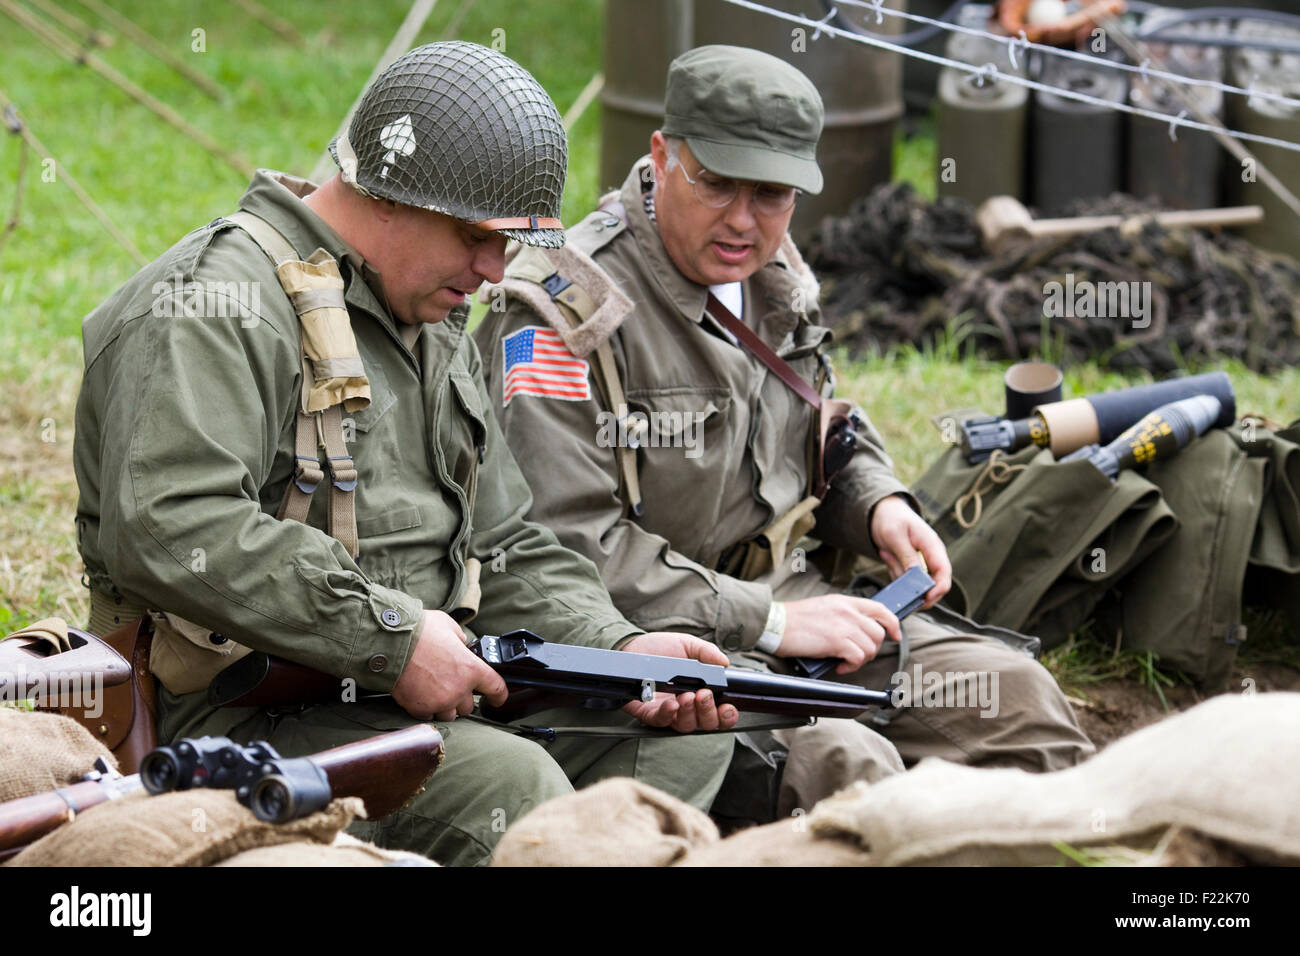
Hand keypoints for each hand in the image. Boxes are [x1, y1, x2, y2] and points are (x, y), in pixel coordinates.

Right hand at [392, 610, 507, 721]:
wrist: (390, 643)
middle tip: (449, 684)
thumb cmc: (420, 631)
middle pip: (469, 707)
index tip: (498, 699)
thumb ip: (460, 640)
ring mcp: (439, 701)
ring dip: (445, 706)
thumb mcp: (449, 626)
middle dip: (461, 697)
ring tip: (433, 691)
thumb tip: (461, 645)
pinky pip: (429, 716)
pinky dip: (426, 708)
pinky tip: (419, 694)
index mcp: (471, 669)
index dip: (499, 696)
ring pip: (449, 715)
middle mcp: (458, 689)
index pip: (496, 688)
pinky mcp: (420, 709)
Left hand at [619, 632, 739, 731]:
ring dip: (690, 712)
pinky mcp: (650, 714)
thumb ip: (707, 653)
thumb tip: (725, 664)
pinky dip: (669, 714)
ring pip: (687, 725)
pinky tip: (672, 704)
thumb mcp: (687, 645)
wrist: (631, 648)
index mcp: (701, 691)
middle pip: (707, 723)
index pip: (720, 712)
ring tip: (687, 696)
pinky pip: (662, 721)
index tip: (726, 706)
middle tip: (704, 694)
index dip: (727, 715)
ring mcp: (669, 712)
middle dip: (709, 711)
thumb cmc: (660, 648)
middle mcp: (688, 706)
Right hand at [778, 595, 900, 674]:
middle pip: (879, 632)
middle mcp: (848, 611)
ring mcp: (844, 625)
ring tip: (845, 661)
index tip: (894, 636)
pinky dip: (851, 666)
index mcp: (845, 601)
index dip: (893, 624)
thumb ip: (843, 615)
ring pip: (871, 647)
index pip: (881, 609)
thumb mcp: (824, 608)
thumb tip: (857, 633)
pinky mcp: (837, 641)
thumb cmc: (793, 620)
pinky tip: (839, 666)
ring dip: (861, 659)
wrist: (776, 624)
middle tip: (857, 655)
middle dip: (872, 648)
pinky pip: (858, 657)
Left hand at [869, 494, 951, 607]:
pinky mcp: (911, 567)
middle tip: (897, 580)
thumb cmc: (891, 518)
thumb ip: (907, 556)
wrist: (883, 512)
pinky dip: (894, 572)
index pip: (944, 573)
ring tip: (888, 553)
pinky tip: (887, 555)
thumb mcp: (896, 535)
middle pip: (934, 585)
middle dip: (915, 587)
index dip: (937, 589)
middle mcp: (931, 557)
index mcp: (933, 546)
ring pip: (915, 584)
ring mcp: (922, 562)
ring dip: (899, 575)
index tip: (924, 599)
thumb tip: (917, 578)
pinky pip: (904, 580)